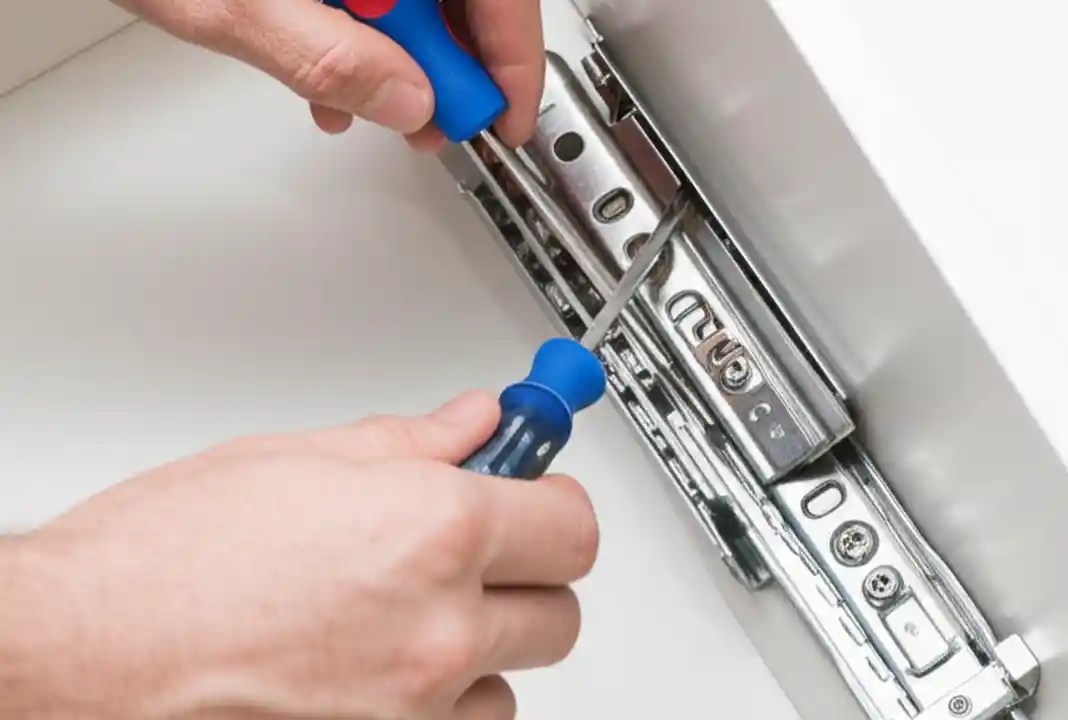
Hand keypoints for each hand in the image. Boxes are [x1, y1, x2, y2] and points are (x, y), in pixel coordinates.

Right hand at [0, 391, 597, 718]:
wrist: (69, 662)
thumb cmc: (152, 567)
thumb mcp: (289, 461)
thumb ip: (408, 443)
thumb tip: (474, 424)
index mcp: (431, 532)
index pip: (571, 524)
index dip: (552, 502)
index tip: (536, 494)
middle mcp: (438, 629)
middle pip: (560, 610)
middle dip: (525, 575)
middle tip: (472, 553)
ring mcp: (413, 709)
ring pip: (507, 683)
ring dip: (476, 651)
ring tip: (398, 620)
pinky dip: (433, 707)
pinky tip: (373, 672)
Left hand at [113, 0, 544, 150]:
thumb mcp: (238, 0)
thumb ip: (327, 53)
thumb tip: (407, 100)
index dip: (512, 57)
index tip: (505, 118)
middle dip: (451, 62)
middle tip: (437, 121)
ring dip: (400, 53)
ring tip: (372, 105)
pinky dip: (360, 28)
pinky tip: (331, 68)